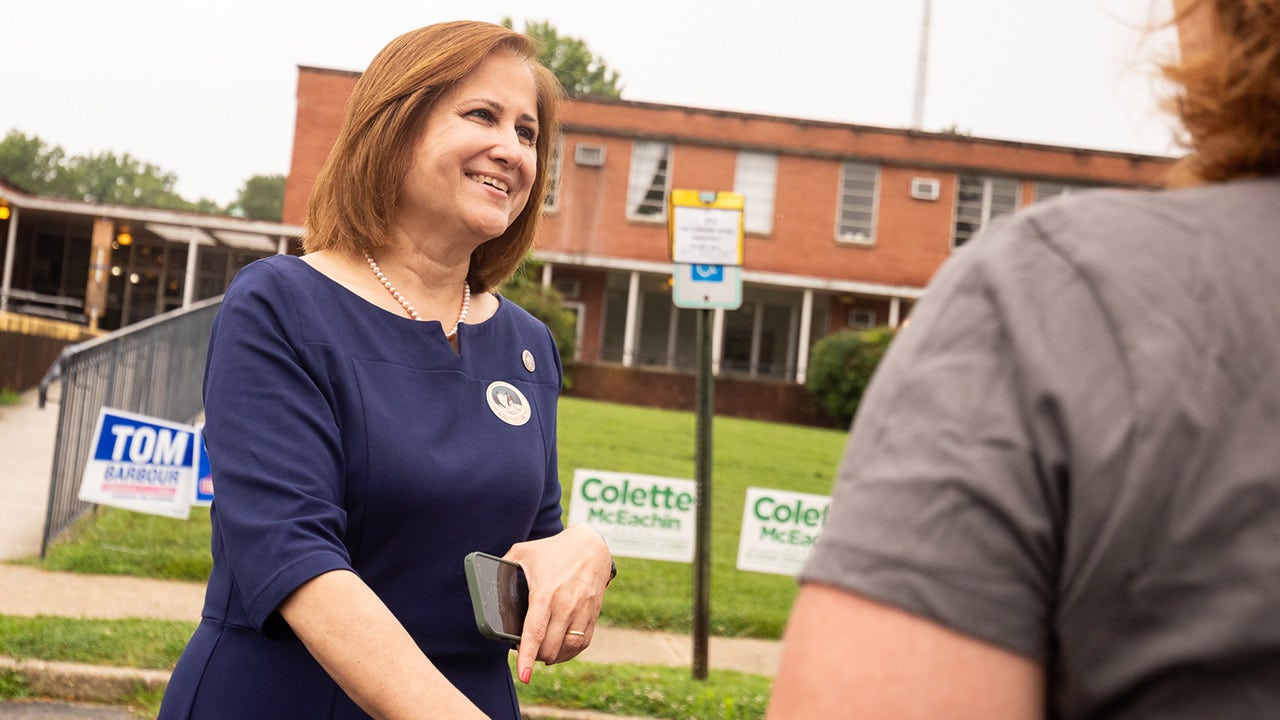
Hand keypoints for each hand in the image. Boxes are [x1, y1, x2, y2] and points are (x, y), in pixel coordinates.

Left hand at [503, 524, 611, 683]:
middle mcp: (565, 604)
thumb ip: (503, 567)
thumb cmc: (552, 550)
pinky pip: (582, 644)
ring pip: (567, 648)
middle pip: (550, 646)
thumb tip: (484, 581)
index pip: (535, 630)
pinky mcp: (592, 614)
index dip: (527, 655)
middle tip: (526, 654)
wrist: (590, 547)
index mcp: (545, 591)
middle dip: (535, 657)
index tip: (523, 675)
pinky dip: (569, 653)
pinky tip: (558, 651)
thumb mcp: (523, 552)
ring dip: (552, 657)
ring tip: (541, 655)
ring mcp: (582, 610)